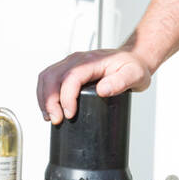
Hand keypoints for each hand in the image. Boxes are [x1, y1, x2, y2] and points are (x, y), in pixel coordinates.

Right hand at [37, 47, 152, 123]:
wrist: (132, 59)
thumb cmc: (133, 67)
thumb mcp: (134, 75)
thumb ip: (121, 81)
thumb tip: (103, 90)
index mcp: (91, 61)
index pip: (71, 77)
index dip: (66, 96)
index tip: (69, 114)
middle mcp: (76, 60)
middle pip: (53, 77)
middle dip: (49, 100)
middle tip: (56, 120)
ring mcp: (70, 64)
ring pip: (47, 77)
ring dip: (43, 98)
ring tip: (50, 117)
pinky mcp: (67, 70)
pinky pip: (49, 79)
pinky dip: (44, 94)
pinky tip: (48, 108)